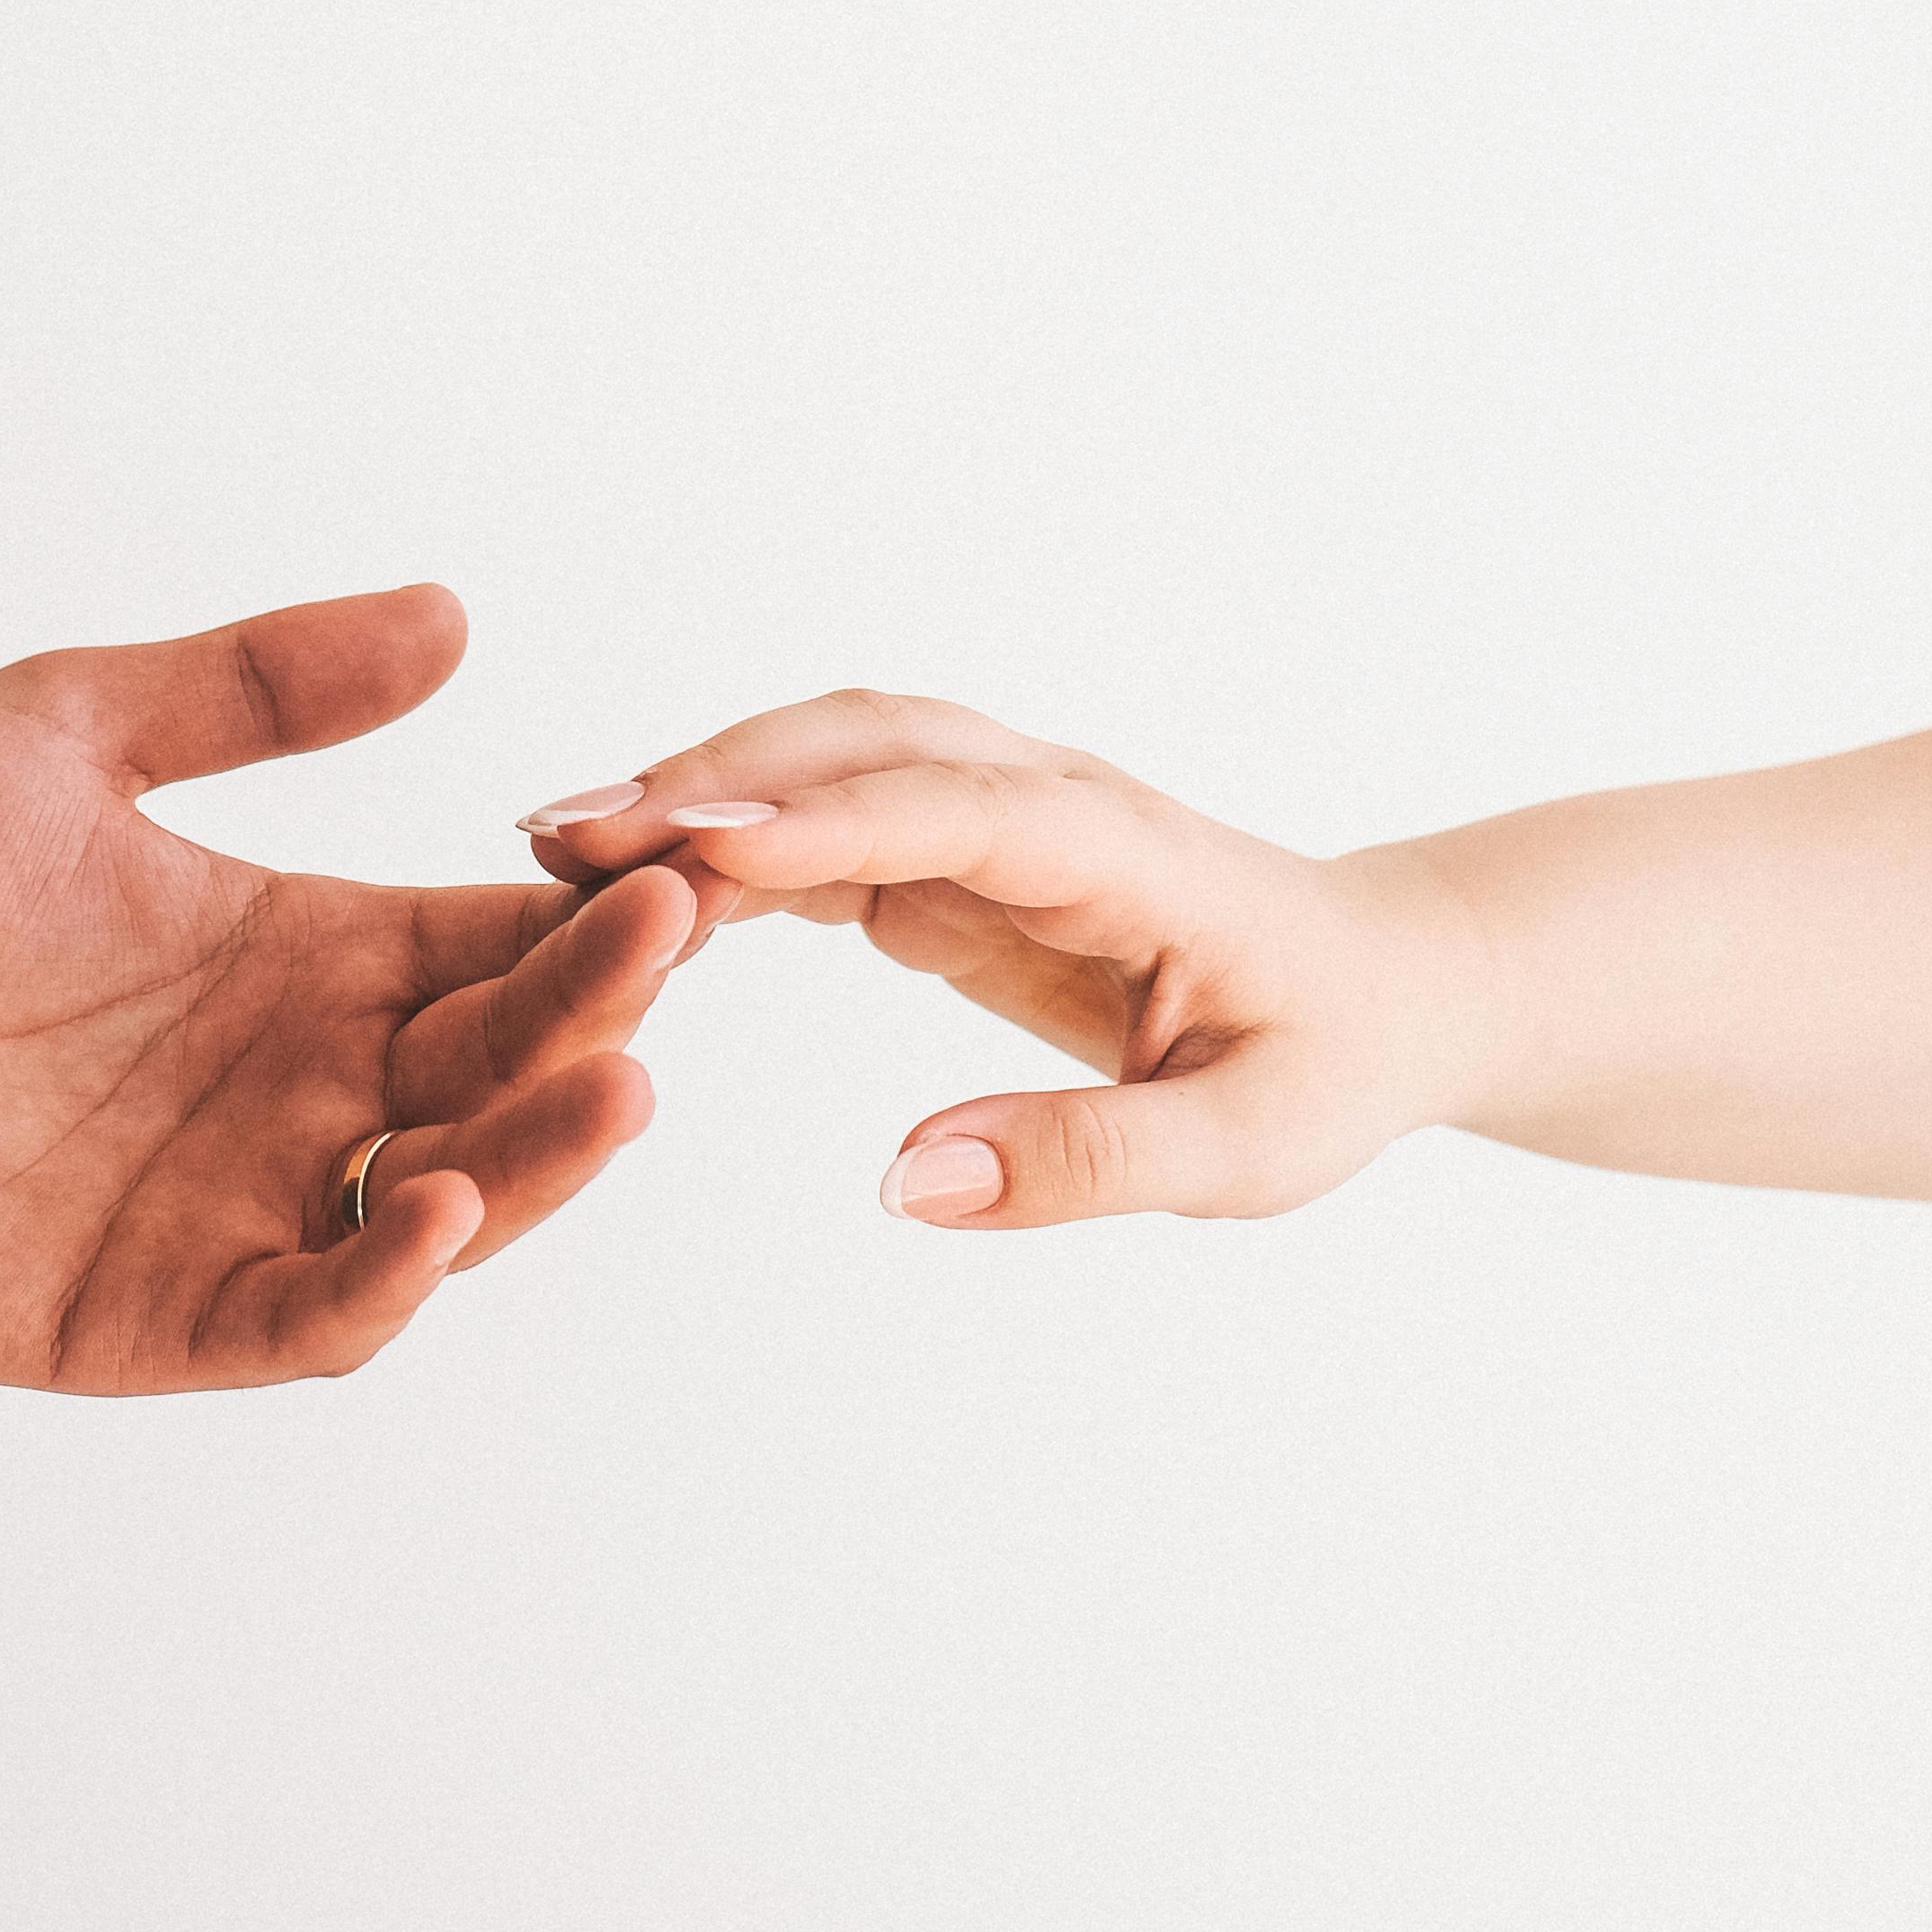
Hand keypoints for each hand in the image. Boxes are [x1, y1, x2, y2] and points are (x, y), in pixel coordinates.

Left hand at [0, 587, 690, 1383]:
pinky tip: (435, 1208)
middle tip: (662, 953)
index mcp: (296, 950)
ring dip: (539, 1156)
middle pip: (499, 1067)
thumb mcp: (63, 729)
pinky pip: (306, 1314)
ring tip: (609, 1088)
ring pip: (444, 1203)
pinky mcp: (154, 1314)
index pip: (494, 941)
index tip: (676, 861)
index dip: (594, 915)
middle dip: (595, 1016)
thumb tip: (447, 615)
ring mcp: (232, 1204)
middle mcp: (291, 1085)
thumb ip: (254, 686)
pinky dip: (386, 1279)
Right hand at [518, 692, 1487, 1229]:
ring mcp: (994, 814)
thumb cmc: (1327, 1061)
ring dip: (697, 793)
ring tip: (549, 848)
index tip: (691, 845)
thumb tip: (906, 1181)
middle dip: (714, 780)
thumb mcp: (1244, 1147)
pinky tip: (622, 893)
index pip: (958, 810)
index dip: (824, 822)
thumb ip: (1085, 1161)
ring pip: (827, 766)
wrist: (1382, 987)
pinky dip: (722, 846)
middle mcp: (1048, 802)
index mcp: (1126, 854)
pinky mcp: (955, 855)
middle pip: (864, 750)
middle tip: (561, 834)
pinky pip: (823, 828)